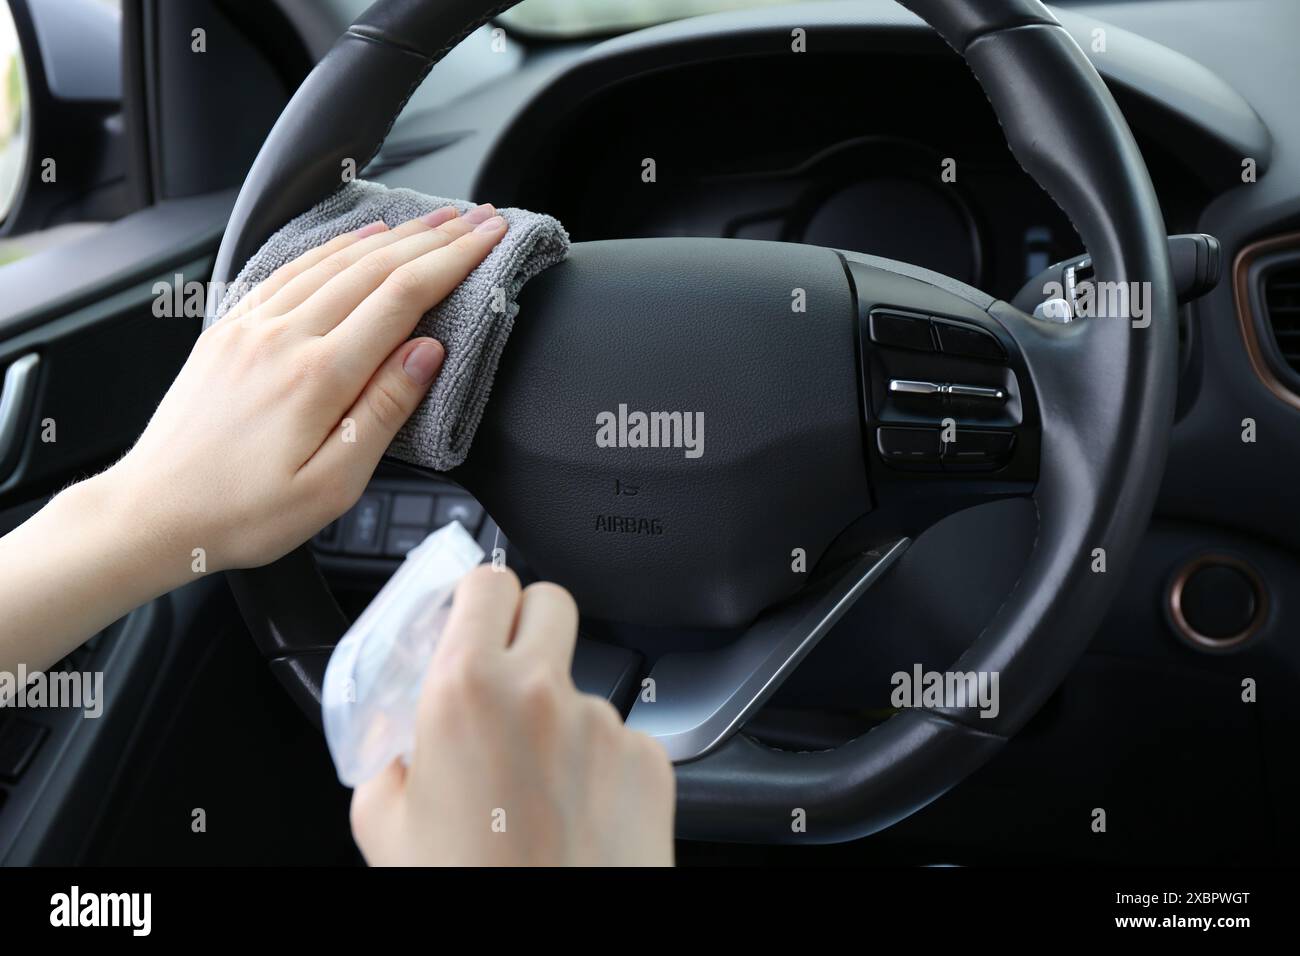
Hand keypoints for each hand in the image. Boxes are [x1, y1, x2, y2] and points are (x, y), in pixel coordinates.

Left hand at [112, 204, 507, 577]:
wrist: (153, 514)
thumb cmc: (244, 513)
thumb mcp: (332, 485)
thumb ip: (384, 411)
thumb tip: (428, 351)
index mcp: (318, 375)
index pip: (403, 295)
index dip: (454, 259)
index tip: (491, 236)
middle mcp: (284, 336)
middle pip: (375, 267)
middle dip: (435, 238)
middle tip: (479, 217)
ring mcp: (252, 327)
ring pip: (335, 260)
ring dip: (392, 235)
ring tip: (435, 220)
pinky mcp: (230, 330)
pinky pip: (291, 270)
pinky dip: (334, 246)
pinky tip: (358, 238)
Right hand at [349, 567, 676, 865]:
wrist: (552, 951)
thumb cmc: (466, 891)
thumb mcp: (384, 826)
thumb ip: (388, 759)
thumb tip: (400, 739)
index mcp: (466, 691)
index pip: (487, 582)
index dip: (478, 598)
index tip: (472, 617)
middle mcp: (541, 691)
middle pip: (550, 601)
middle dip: (527, 628)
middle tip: (507, 676)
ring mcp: (604, 722)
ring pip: (583, 679)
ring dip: (559, 711)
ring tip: (536, 782)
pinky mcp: (649, 759)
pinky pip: (620, 734)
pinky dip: (599, 760)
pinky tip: (575, 808)